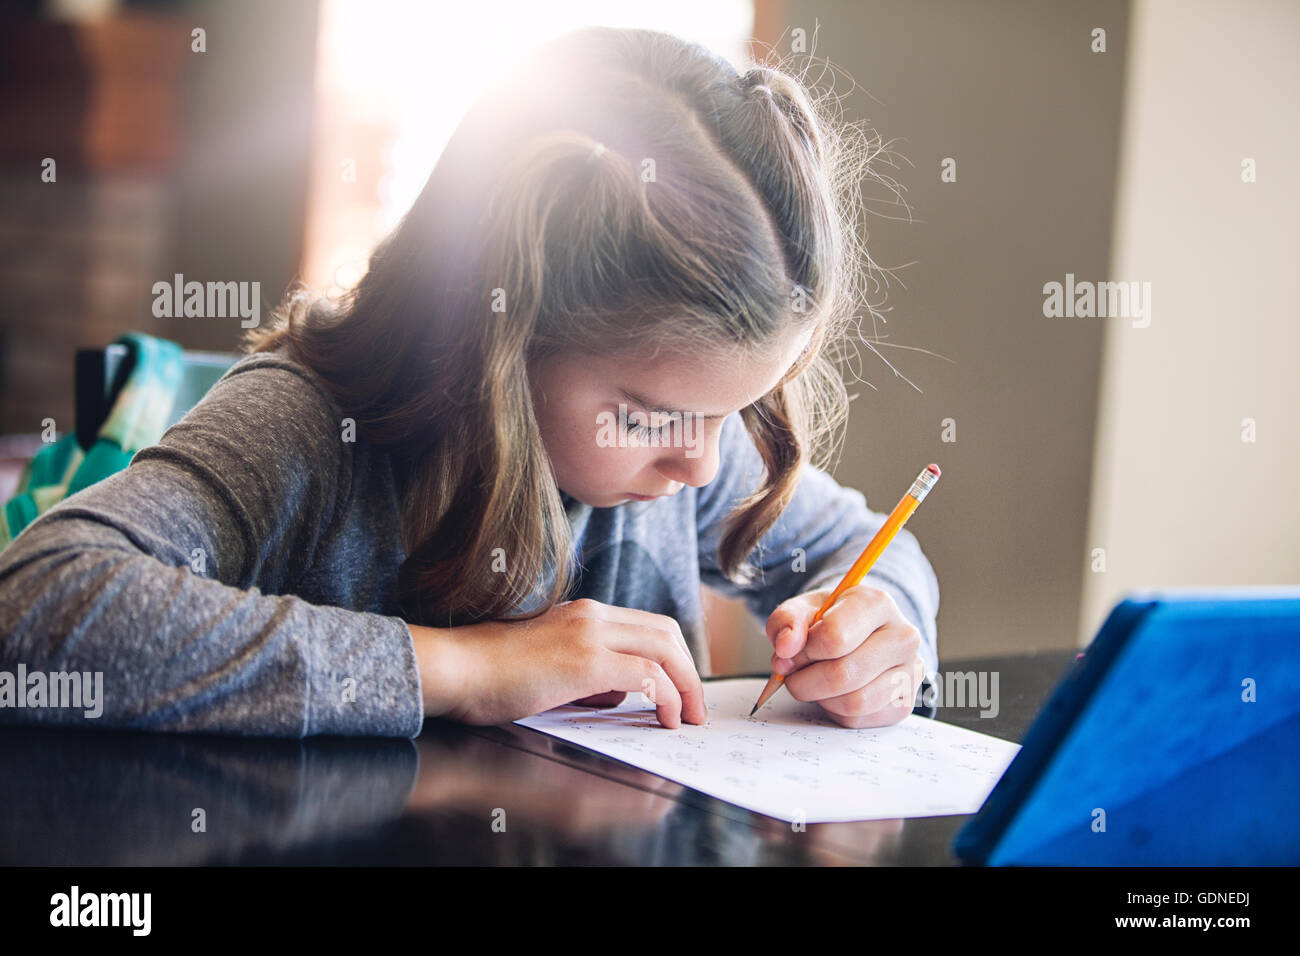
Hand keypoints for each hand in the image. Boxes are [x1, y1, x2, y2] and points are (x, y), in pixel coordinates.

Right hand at [410, 598, 707, 728]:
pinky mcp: (585, 661)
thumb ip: (587, 678)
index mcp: (584, 614)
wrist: (456, 668)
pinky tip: (664, 717)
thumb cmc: (491, 674)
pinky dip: (665, 696)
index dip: (675, 658)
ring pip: (664, 649)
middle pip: (666, 633)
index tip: (684, 690)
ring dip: (685, 684)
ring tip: (688, 716)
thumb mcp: (551, 670)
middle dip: (690, 671)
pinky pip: (645, 675)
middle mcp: (593, 616)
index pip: (649, 626)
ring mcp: (590, 635)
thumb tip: (617, 697)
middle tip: (696, 707)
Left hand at [765, 585, 925, 728]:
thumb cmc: (829, 621)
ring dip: (820, 698)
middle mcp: (902, 637)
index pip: (835, 636)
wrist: (859, 635)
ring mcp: (910, 672)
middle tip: (793, 675)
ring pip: (853, 702)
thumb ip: (786, 621)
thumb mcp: (802, 610)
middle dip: (805, 681)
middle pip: (843, 674)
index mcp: (877, 603)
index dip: (803, 651)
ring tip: (814, 681)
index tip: (789, 652)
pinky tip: (834, 693)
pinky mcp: (903, 703)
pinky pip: (859, 718)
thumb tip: (786, 646)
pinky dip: (836, 711)